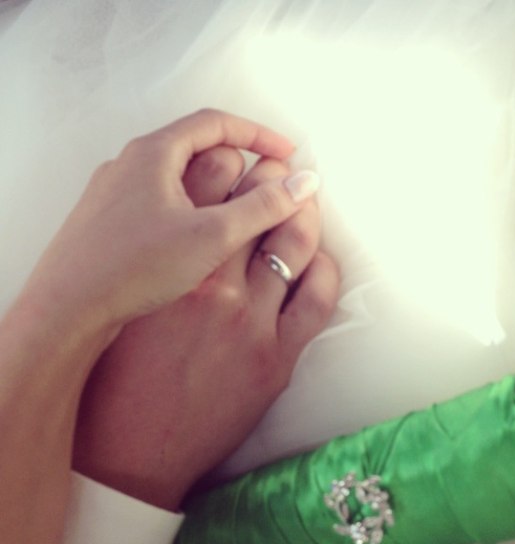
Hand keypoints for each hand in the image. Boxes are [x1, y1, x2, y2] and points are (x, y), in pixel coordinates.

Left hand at [20, 109, 318, 337]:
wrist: (68, 308)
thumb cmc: (136, 266)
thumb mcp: (212, 236)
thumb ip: (263, 208)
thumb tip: (304, 181)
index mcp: (153, 152)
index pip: (216, 123)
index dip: (259, 135)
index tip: (287, 154)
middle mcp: (129, 163)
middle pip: (196, 147)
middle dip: (237, 164)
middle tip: (264, 189)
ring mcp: (115, 192)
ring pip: (177, 177)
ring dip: (212, 191)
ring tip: (234, 220)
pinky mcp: (109, 220)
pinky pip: (158, 201)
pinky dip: (188, 210)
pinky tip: (194, 242)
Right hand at [72, 146, 338, 509]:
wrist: (134, 452)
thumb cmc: (120, 382)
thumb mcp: (135, 308)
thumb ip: (168, 264)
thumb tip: (197, 221)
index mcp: (173, 269)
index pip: (210, 188)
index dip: (231, 161)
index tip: (242, 155)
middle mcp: (214, 287)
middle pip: (257, 206)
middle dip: (272, 178)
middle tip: (281, 170)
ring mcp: (251, 322)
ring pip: (293, 244)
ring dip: (304, 215)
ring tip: (305, 203)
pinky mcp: (278, 357)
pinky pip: (317, 298)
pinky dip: (324, 270)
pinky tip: (318, 259)